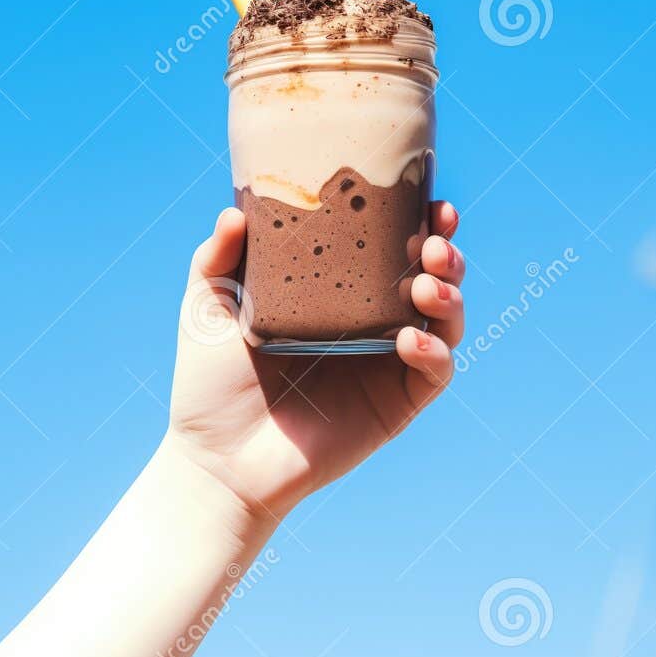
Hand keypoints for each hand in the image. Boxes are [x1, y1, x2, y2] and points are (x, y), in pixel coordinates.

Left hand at [164, 201, 465, 520]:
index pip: (391, 248)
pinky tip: (409, 341)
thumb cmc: (210, 383)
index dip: (419, 222)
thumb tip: (235, 213)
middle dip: (446, 254)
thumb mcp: (207, 307)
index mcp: (338, 293)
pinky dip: (434, 352)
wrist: (217, 457)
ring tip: (424, 287)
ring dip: (448, 296)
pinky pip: (435, 374)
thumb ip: (216, 258)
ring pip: (444, 322)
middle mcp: (371, 324)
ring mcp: (387, 365)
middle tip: (433, 241)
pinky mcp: (395, 406)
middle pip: (431, 278)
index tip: (427, 199)